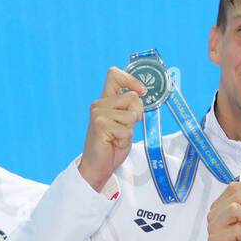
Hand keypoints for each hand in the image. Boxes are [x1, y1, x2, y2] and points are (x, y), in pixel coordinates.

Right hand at [80, 67, 145, 190]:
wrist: (98, 166)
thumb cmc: (112, 144)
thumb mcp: (125, 122)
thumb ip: (130, 108)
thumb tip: (141, 94)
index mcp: (105, 99)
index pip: (114, 74)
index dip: (131, 79)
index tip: (142, 91)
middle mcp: (99, 103)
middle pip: (132, 97)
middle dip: (137, 114)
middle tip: (125, 128)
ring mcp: (98, 113)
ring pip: (131, 114)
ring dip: (130, 129)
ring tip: (117, 136)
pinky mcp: (100, 125)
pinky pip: (127, 129)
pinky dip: (125, 139)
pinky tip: (114, 143)